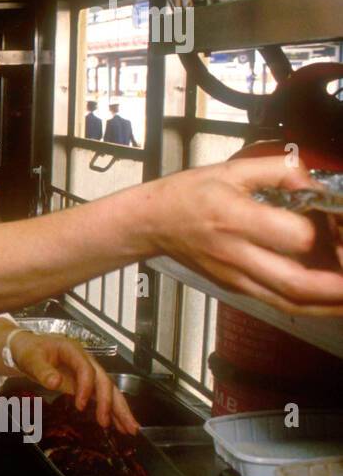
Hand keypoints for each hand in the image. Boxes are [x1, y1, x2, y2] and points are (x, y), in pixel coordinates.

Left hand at [10, 331, 139, 434]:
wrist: (25, 348)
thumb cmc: (28, 350)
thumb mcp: (30, 358)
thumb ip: (42, 371)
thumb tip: (54, 382)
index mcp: (72, 350)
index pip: (86, 369)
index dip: (86, 387)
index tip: (80, 405)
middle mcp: (84, 360)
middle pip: (104, 381)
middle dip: (113, 403)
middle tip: (122, 424)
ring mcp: (87, 372)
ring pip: (108, 390)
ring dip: (119, 410)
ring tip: (129, 428)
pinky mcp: (84, 383)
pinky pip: (100, 396)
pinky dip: (110, 410)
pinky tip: (118, 424)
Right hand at [142, 158, 342, 315]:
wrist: (150, 223)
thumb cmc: (187, 195)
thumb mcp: (231, 169)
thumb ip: (279, 171)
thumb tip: (314, 183)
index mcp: (235, 218)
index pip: (293, 236)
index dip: (326, 233)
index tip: (336, 222)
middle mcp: (235, 254)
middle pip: (297, 282)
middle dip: (338, 285)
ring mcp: (235, 276)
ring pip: (290, 302)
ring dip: (329, 304)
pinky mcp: (236, 286)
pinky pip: (279, 303)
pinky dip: (311, 307)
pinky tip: (331, 301)